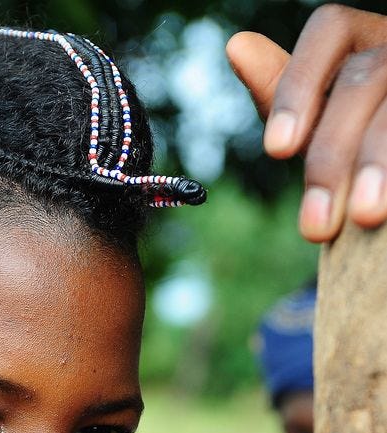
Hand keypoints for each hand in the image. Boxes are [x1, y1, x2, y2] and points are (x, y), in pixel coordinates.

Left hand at [226, 5, 386, 241]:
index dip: (299, 86)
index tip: (276, 149)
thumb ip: (282, 93)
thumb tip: (238, 46)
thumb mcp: (319, 123)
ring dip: (378, 162)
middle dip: (331, 155)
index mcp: (365, 37)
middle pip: (362, 81)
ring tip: (363, 217)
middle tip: (315, 225)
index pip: (330, 29)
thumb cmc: (355, 145)